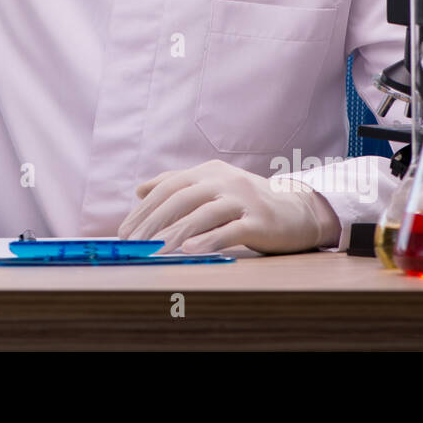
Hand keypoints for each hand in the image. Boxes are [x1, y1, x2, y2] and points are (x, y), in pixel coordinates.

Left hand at [116, 159, 340, 254]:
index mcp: (209, 172)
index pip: (169, 187)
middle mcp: (224, 181)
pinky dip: (208, 239)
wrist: (297, 210)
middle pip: (181, 198)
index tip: (125, 231)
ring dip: (176, 232)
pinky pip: (230, 230)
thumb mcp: (212, 187)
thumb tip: (140, 190)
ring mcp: (243, 199)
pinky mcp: (259, 220)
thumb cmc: (247, 202)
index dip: (145, 209)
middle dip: (153, 221)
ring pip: (203, 214)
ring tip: (155, 249)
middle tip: (133, 243)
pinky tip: (191, 250)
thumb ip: (177, 185)